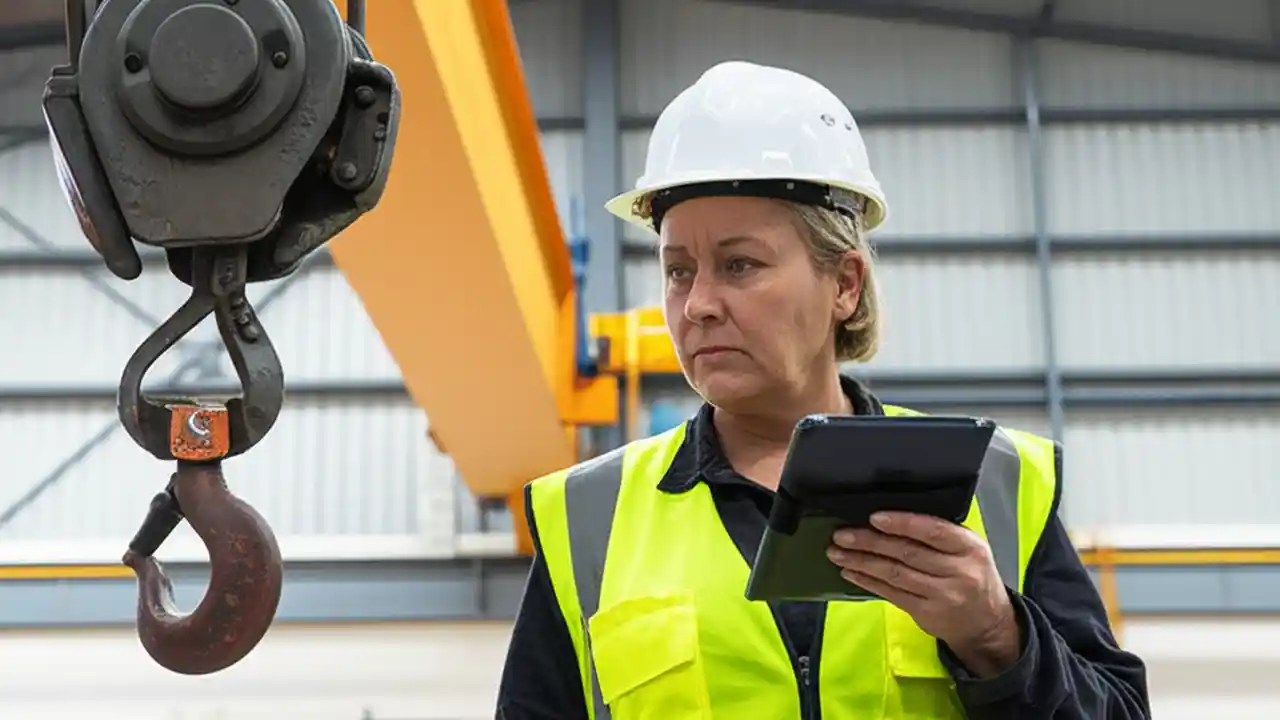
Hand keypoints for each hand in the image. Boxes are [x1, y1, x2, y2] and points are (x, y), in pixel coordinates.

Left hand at [827, 511, 1022, 677]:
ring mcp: (942, 594)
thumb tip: (889, 519)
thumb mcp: (968, 550)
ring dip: (861, 562)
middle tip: (842, 534)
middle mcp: (958, 571)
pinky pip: (891, 594)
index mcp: (969, 547)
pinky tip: (850, 572)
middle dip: (870, 542)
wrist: (987, 623)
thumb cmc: (971, 576)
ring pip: (895, 574)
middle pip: (907, 552)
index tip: (874, 517)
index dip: (902, 523)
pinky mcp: (925, 612)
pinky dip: (867, 582)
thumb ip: (938, 535)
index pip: (933, 531)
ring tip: (837, 553)